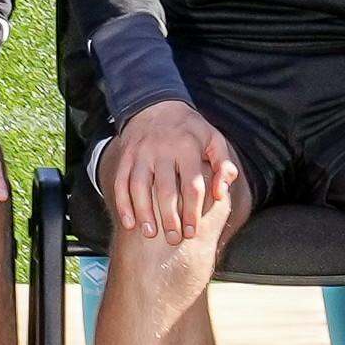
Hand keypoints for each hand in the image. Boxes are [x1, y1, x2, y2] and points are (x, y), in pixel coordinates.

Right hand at [100, 97, 240, 241]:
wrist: (156, 105)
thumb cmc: (190, 130)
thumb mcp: (214, 139)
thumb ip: (223, 166)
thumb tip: (220, 194)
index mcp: (188, 147)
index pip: (192, 185)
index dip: (193, 211)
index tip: (193, 231)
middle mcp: (162, 150)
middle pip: (165, 190)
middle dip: (170, 218)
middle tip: (174, 239)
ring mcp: (141, 153)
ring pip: (139, 187)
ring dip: (144, 213)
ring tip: (151, 234)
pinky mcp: (125, 156)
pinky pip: (120, 182)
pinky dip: (123, 204)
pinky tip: (129, 223)